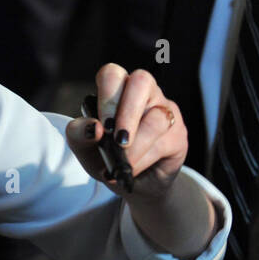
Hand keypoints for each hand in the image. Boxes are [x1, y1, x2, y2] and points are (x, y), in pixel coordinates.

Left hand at [65, 65, 187, 202]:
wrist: (133, 185)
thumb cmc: (107, 159)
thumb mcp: (85, 149)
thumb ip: (80, 135)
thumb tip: (92, 128)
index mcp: (116, 90)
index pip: (112, 74)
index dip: (107, 95)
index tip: (101, 125)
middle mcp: (143, 94)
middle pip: (141, 81)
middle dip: (127, 113)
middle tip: (116, 141)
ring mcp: (164, 111)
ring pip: (156, 117)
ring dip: (136, 145)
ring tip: (123, 163)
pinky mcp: (178, 134)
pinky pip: (164, 141)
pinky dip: (144, 159)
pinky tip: (133, 169)